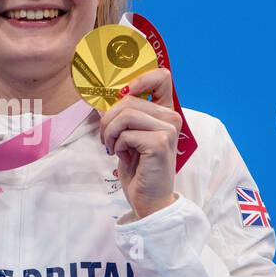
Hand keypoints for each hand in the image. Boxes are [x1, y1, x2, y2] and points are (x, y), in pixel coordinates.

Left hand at [97, 68, 181, 220]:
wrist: (149, 200)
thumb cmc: (139, 168)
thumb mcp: (130, 136)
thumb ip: (124, 115)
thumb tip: (104, 99)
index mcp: (165, 112)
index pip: (161, 77)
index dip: (138, 79)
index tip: (120, 94)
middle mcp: (171, 118)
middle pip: (129, 98)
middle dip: (108, 118)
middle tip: (105, 137)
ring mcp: (167, 130)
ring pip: (125, 114)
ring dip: (109, 132)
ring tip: (112, 146)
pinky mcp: (160, 143)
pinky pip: (126, 134)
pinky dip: (117, 145)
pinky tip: (122, 156)